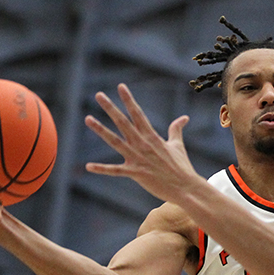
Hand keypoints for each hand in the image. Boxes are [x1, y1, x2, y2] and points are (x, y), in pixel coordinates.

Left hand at [84, 84, 200, 203]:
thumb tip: (184, 118)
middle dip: (110, 108)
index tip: (120, 86)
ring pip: (115, 141)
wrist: (185, 187)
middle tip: (98, 95)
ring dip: (101, 130)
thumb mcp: (178, 145)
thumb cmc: (181, 167)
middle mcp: (143, 144)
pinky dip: (102, 169)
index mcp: (152, 136)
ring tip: (88, 119)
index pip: (138, 114)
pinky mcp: (136, 173)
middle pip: (123, 122)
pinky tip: (88, 166)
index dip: (129, 100)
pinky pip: (115, 171)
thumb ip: (176, 130)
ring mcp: (138, 158)